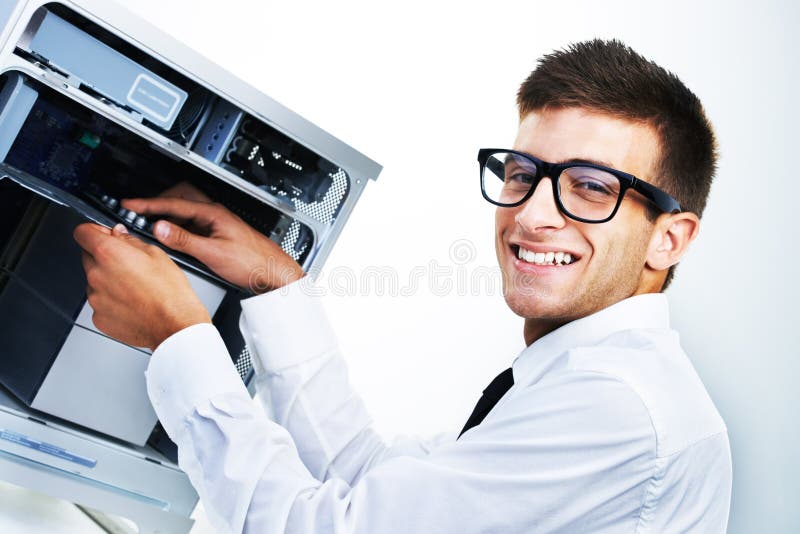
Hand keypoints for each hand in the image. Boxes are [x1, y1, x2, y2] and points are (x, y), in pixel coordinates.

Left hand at [74, 223, 211, 349]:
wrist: (174, 325)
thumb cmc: (170, 293)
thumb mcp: (157, 254)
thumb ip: (130, 241)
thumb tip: (119, 236)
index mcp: (109, 254)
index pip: (83, 233)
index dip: (94, 231)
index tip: (104, 235)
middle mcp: (96, 275)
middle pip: (88, 257)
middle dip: (104, 257)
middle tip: (128, 264)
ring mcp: (95, 298)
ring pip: (95, 281)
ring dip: (108, 280)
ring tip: (135, 287)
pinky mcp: (99, 317)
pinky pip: (100, 302)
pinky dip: (112, 300)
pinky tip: (132, 302)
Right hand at [122, 184, 302, 292]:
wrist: (274, 273)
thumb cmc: (252, 263)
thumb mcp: (213, 253)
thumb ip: (184, 240)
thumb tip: (160, 227)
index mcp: (213, 213)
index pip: (174, 203)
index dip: (148, 204)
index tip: (129, 205)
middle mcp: (215, 214)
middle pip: (180, 199)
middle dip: (157, 204)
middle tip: (137, 212)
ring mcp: (217, 224)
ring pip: (186, 212)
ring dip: (168, 216)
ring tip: (149, 225)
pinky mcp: (219, 235)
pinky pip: (192, 224)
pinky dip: (178, 228)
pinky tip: (172, 239)